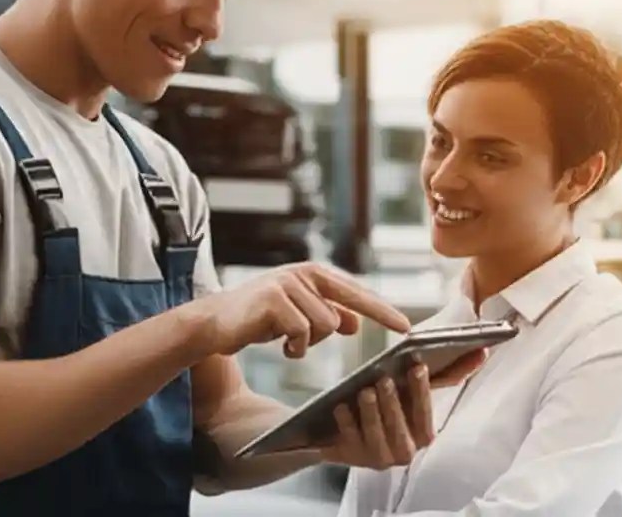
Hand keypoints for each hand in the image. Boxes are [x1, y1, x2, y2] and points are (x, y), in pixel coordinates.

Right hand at [184, 262, 410, 357]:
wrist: (214, 324)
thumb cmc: (257, 320)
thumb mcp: (297, 317)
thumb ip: (325, 315)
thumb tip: (354, 323)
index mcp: (311, 275)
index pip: (354, 293)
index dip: (381, 310)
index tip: (406, 326)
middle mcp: (302, 274)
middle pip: (344, 310)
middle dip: (350, 326)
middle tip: (377, 333)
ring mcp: (288, 284)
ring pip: (325, 325)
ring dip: (307, 343)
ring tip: (286, 341)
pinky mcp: (274, 300)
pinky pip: (302, 334)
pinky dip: (293, 348)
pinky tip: (278, 346)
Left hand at [320, 349, 487, 469]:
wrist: (352, 430)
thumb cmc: (391, 406)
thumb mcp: (414, 391)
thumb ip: (449, 375)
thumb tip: (482, 353)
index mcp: (423, 434)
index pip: (425, 414)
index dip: (422, 392)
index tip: (417, 367)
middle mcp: (404, 451)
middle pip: (399, 428)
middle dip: (393, 404)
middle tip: (384, 380)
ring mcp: (378, 457)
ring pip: (376, 437)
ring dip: (371, 413)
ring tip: (365, 391)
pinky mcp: (352, 458)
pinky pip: (349, 441)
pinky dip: (347, 423)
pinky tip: (342, 406)